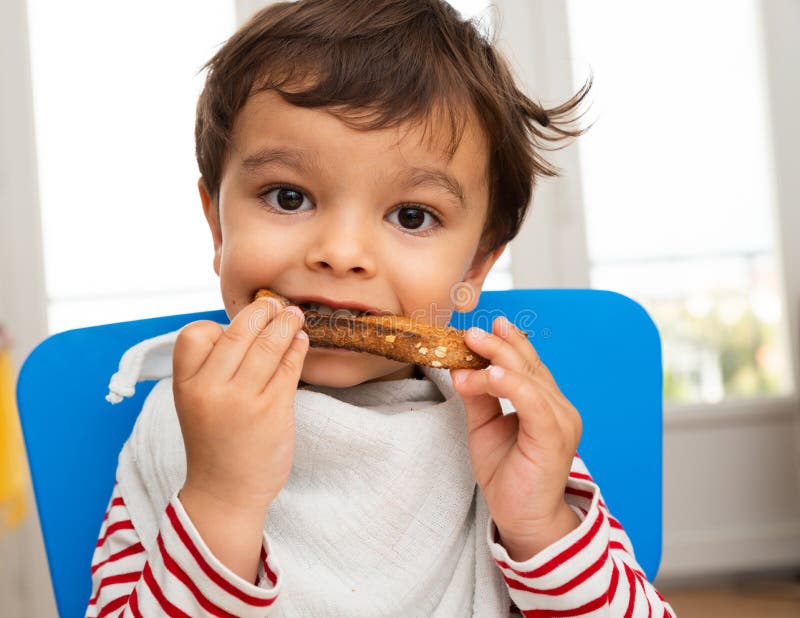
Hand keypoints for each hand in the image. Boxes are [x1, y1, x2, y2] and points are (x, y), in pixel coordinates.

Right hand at [172, 296, 308, 514]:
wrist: (226, 493)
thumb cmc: (214, 442)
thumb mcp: (196, 403)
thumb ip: (212, 368)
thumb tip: (246, 325)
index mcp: (186, 385)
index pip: (195, 333)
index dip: (218, 324)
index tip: (236, 325)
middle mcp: (212, 389)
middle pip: (240, 330)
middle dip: (262, 311)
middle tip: (276, 304)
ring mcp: (244, 399)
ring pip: (269, 344)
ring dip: (286, 323)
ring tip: (294, 316)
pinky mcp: (274, 410)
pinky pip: (290, 367)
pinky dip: (297, 348)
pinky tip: (301, 342)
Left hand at [451, 316, 581, 561]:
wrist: (523, 519)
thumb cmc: (508, 475)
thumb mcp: (485, 427)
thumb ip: (478, 397)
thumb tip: (459, 367)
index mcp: (546, 403)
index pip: (528, 364)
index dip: (509, 342)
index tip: (486, 324)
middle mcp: (559, 407)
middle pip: (528, 365)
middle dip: (498, 345)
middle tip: (470, 332)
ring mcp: (561, 421)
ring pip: (529, 379)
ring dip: (496, 361)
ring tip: (471, 346)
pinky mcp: (554, 437)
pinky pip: (534, 402)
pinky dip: (513, 386)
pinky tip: (493, 376)